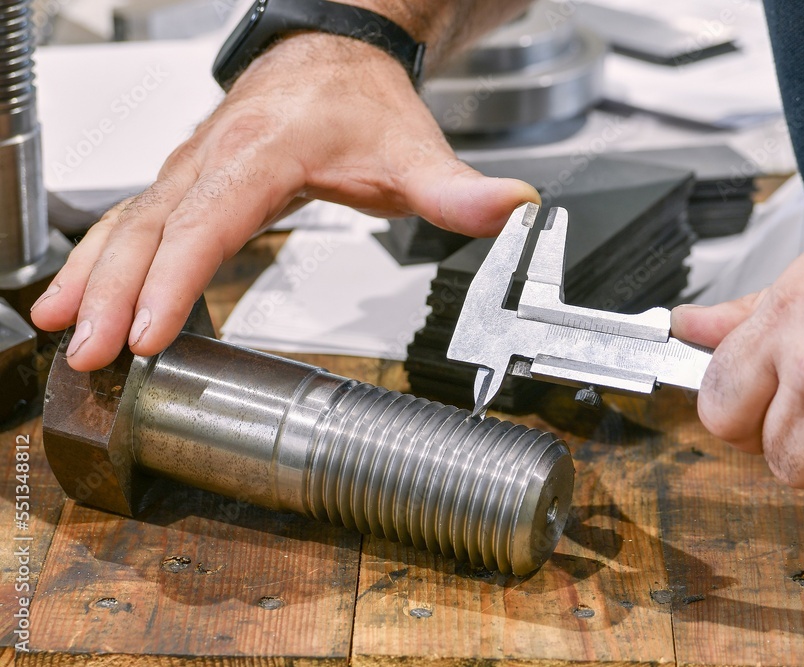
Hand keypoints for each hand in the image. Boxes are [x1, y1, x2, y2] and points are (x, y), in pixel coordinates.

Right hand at [30, 32, 538, 370]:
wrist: (332, 54)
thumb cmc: (363, 102)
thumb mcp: (414, 149)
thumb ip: (457, 190)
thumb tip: (514, 209)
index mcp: (265, 153)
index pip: (211, 220)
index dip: (178, 279)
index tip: (151, 333)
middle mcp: (213, 158)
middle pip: (152, 228)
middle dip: (116, 294)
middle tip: (90, 355)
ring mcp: (191, 168)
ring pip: (129, 224)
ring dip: (92, 279)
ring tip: (61, 332)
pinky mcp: (185, 181)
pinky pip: (134, 223)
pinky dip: (102, 263)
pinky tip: (79, 298)